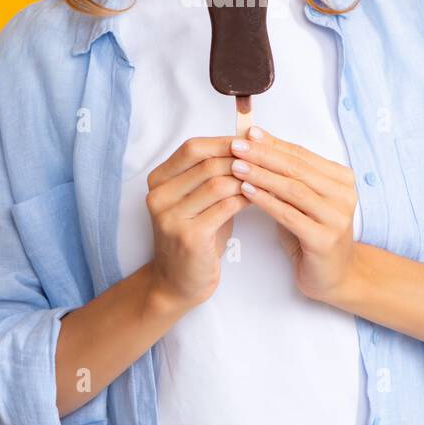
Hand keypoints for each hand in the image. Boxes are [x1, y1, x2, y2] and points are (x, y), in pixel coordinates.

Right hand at [144, 137, 251, 312]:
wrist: (178, 283)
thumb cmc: (196, 236)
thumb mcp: (198, 200)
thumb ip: (212, 174)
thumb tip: (246, 142)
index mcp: (158, 181)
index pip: (192, 148)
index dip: (223, 142)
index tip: (250, 142)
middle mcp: (158, 196)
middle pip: (207, 163)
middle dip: (241, 160)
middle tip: (265, 160)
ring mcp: (170, 217)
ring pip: (218, 183)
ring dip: (247, 179)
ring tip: (265, 178)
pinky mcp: (188, 236)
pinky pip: (225, 207)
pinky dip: (246, 199)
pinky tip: (259, 198)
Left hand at [228, 126, 359, 302]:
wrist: (336, 276)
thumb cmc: (313, 233)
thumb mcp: (302, 200)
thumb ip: (287, 176)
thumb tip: (256, 144)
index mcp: (341, 179)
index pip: (302, 155)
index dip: (274, 143)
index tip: (249, 132)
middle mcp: (343, 195)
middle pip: (297, 169)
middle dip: (263, 155)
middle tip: (237, 145)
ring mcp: (337, 217)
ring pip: (293, 189)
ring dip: (261, 175)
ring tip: (236, 166)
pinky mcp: (324, 240)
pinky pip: (289, 215)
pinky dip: (266, 201)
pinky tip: (246, 192)